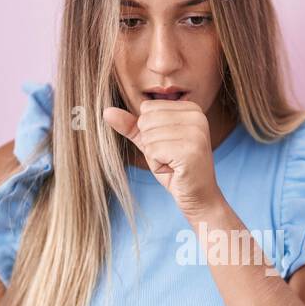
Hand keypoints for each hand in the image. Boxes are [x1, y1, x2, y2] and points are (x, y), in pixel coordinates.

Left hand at [103, 99, 223, 217]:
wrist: (197, 197)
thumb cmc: (175, 169)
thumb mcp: (151, 143)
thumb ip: (132, 126)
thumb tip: (107, 111)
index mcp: (191, 108)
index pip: (147, 108)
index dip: (150, 132)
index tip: (169, 146)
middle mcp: (197, 116)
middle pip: (146, 121)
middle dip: (151, 144)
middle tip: (170, 157)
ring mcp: (196, 133)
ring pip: (148, 137)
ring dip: (154, 156)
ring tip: (173, 163)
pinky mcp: (190, 150)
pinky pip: (153, 151)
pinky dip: (158, 165)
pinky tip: (174, 170)